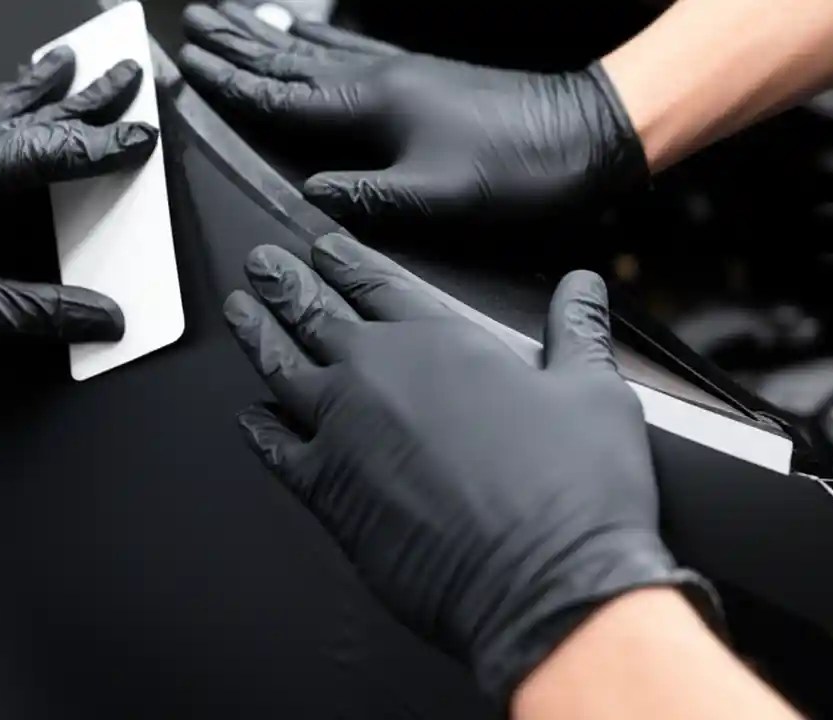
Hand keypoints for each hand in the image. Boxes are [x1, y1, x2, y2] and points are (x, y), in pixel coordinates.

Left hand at [0, 47, 157, 436]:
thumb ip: (38, 313)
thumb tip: (104, 315)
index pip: (29, 155)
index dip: (92, 148)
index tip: (137, 138)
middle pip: (15, 123)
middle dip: (77, 103)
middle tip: (124, 77)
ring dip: (36, 96)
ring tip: (69, 66)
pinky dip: (1, 118)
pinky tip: (14, 104)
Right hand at [180, 3, 646, 224]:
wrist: (589, 131)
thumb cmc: (521, 168)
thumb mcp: (441, 196)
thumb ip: (370, 198)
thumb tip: (312, 197)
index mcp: (375, 106)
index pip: (283, 93)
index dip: (232, 81)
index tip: (190, 63)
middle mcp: (381, 79)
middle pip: (291, 57)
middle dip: (238, 45)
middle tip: (195, 24)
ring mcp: (402, 73)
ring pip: (317, 48)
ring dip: (270, 36)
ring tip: (235, 19)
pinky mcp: (423, 78)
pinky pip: (352, 52)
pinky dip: (318, 40)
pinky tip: (309, 36)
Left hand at [222, 234, 715, 705]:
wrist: (544, 583)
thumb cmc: (574, 493)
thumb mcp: (593, 391)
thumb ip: (575, 331)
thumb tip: (582, 287)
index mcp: (441, 340)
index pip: (377, 282)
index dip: (343, 258)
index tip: (321, 245)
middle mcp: (379, 376)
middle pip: (315, 313)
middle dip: (284, 283)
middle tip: (260, 263)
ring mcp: (343, 431)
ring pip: (282, 367)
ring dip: (257, 335)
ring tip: (240, 311)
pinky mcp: (326, 490)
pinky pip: (274, 448)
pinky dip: (258, 426)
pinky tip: (250, 415)